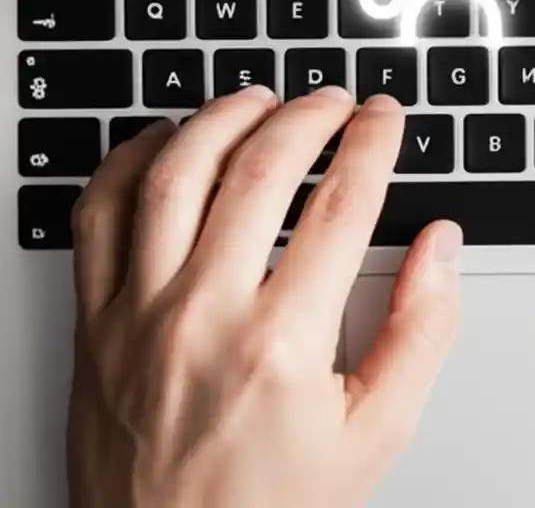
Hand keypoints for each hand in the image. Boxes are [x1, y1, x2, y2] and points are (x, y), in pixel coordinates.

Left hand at [67, 87, 461, 507]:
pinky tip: (164, 141)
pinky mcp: (94, 322)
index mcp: (282, 345)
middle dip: (309, 115)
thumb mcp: (376, 434)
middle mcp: (204, 316)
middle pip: (261, 171)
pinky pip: (98, 214)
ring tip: (261, 99)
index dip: (373, 144)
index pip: (343, 206)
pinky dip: (129, 161)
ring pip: (175, 174)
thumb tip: (441, 249)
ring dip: (223, 118)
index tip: (385, 118)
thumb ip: (420, 332)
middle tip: (336, 101)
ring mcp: (138, 314)